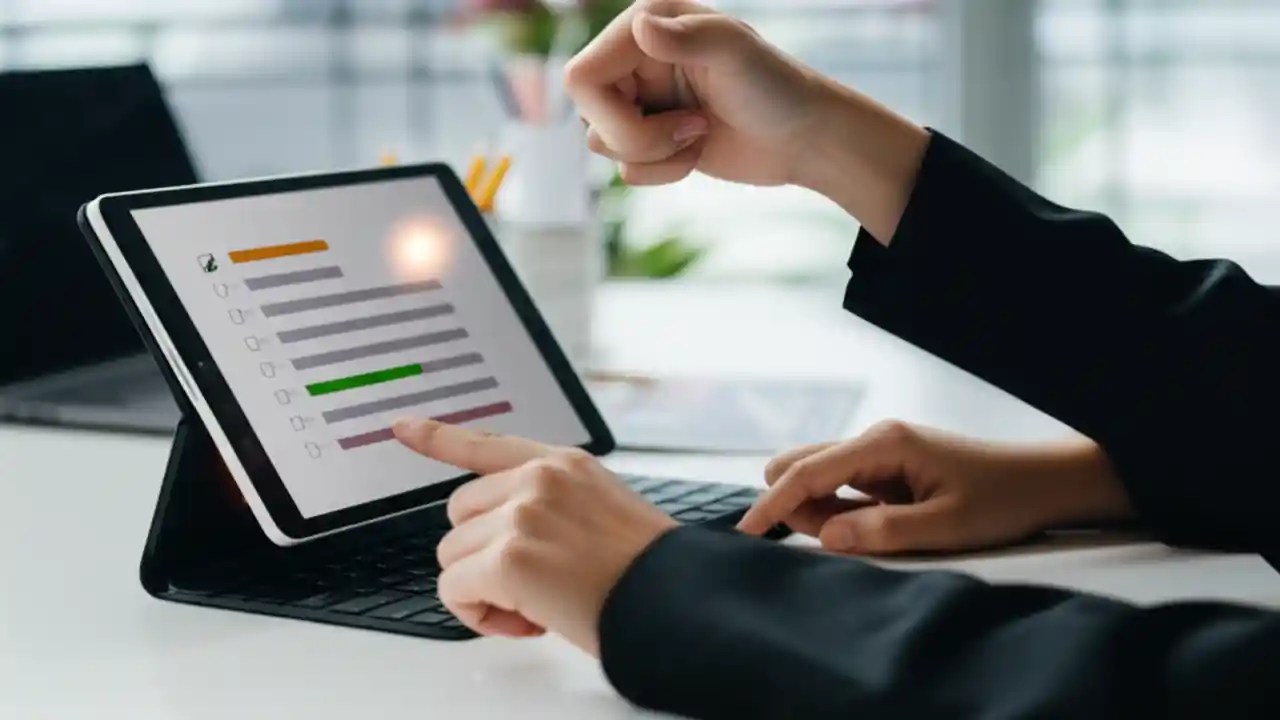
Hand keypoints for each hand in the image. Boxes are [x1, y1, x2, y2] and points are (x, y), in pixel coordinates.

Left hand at [393, 419, 676, 655]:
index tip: (402, 426)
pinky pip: (454, 590)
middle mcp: (540, 479)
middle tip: (532, 586)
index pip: (486, 443)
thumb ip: (547, 507)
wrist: (676, 603)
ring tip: (538, 606)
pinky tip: (525, 621)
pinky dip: (478, 614)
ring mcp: (522, 513)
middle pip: (459, 514)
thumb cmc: (647, 573)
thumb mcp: (602, 513)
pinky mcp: (508, 556)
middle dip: (482, 553)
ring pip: (452, 555)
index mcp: (564, 464)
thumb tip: (496, 537)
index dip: (438, 437)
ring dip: (483, 588)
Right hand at [565, 0, 829, 186]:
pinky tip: (698, 149)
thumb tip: (641, 26)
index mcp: (646, 24)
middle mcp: (635, 58)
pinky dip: (662, 171)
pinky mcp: (650, 139)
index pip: (581, 76)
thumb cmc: (777, 87)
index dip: (611, 111)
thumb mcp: (735, 52)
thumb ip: (686, 36)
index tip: (669, 115)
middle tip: (693, 129)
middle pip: (585, 115)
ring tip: (698, 133)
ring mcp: (641, 100)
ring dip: (653, 154)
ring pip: (600, 144)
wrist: (804, 137)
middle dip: (637, 138)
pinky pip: (625, 170)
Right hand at [737, 421, 1133, 554]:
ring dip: (818, 513)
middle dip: (793, 506)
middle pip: (799, 464)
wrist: (1041, 483)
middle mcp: (874, 441)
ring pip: (817, 478)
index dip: (771, 505)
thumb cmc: (1001, 500)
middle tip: (831, 543)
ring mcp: (878, 454)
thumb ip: (883, 532)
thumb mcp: (946, 527)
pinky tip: (868, 531)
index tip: (744, 536)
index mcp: (884, 444)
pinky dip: (838, 513)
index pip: (807, 471)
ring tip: (870, 537)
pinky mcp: (885, 470)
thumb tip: (826, 536)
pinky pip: (841, 489)